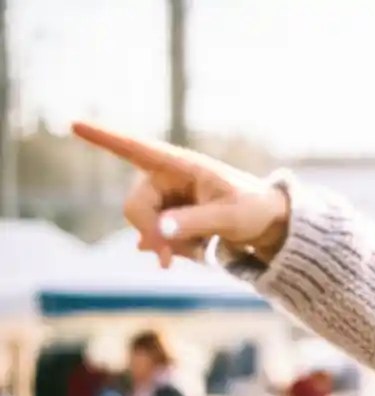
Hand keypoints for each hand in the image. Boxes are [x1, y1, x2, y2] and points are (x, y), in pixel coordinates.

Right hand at [71, 122, 290, 267]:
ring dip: (167, 244)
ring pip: (145, 227)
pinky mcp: (170, 217)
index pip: (136, 149)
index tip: (74, 124)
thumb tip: (157, 232)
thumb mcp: (230, 217)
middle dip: (150, 233)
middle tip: (167, 261)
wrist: (268, 224)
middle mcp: (167, 178)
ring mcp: (167, 199)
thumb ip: (194, 222)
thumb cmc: (253, 209)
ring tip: (201, 249)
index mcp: (181, 164)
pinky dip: (173, 249)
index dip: (104, 138)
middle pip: (135, 207)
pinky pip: (157, 237)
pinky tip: (196, 251)